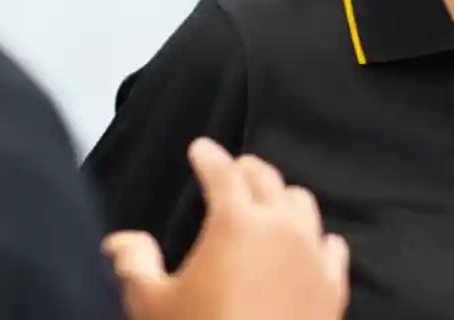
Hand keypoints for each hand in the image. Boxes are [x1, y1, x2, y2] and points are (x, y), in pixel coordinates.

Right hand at [103, 138, 349, 319]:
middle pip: (266, 180)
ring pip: (303, 205)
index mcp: (237, 222)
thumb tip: (121, 242)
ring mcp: (312, 258)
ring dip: (283, 196)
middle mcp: (280, 229)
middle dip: (246, 169)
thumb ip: (134, 264)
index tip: (200, 149)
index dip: (208, 156)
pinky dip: (318, 238)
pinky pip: (331, 248)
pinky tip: (314, 242)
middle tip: (235, 167)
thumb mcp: (150, 304)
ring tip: (270, 200)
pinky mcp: (332, 289)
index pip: (221, 172)